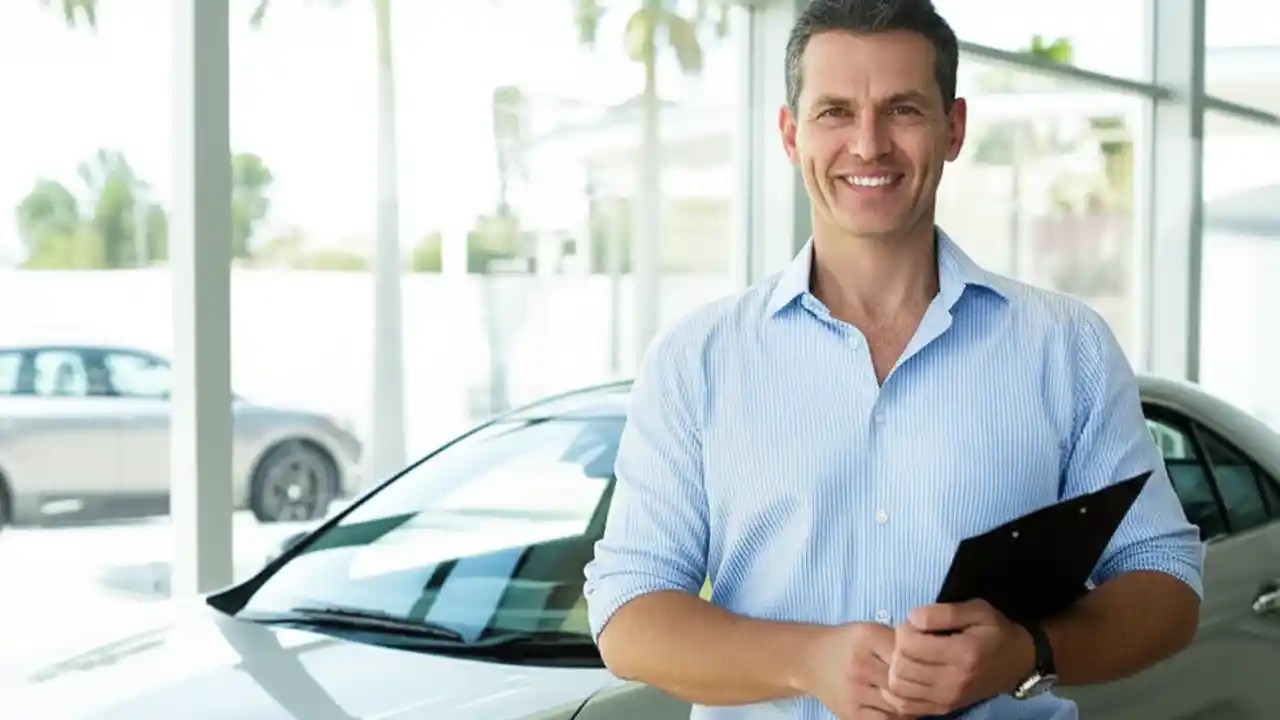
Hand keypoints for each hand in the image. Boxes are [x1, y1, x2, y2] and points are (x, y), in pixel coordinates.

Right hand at [798, 622, 918, 718]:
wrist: (809, 659)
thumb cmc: (847, 643)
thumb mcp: (869, 631)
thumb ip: (898, 641)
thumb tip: (932, 655)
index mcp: (868, 638)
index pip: (910, 654)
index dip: (923, 663)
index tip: (928, 666)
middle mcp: (860, 664)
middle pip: (906, 682)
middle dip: (921, 688)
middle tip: (929, 688)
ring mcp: (854, 690)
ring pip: (899, 705)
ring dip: (912, 705)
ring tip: (917, 700)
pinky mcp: (850, 712)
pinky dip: (898, 718)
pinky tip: (900, 710)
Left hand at [879, 600, 1034, 716]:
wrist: (1017, 663)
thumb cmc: (995, 631)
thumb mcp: (977, 610)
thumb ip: (944, 612)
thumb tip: (912, 617)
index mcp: (962, 654)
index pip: (909, 645)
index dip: (904, 629)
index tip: (916, 624)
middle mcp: (953, 681)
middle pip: (900, 666)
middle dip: (898, 647)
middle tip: (911, 638)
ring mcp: (947, 699)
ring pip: (898, 686)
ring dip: (896, 667)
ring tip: (909, 655)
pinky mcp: (943, 709)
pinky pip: (905, 705)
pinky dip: (897, 690)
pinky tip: (906, 674)